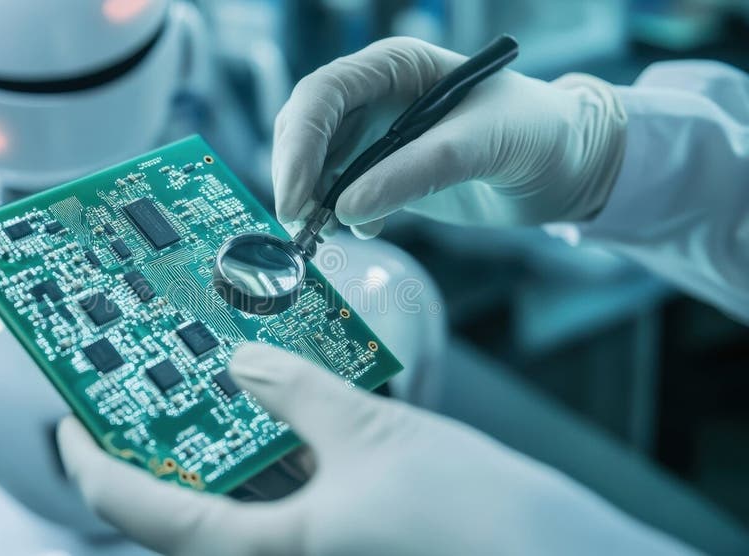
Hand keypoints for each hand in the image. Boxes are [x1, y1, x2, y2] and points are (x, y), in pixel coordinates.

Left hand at [57, 344, 686, 555]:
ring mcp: (313, 554)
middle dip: (151, 447)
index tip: (65, 423)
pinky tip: (268, 415)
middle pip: (180, 510)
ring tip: (196, 385)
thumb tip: (248, 362)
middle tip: (135, 388)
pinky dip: (263, 459)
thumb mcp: (376, 436)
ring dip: (208, 447)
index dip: (91, 465)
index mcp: (270, 552)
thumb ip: (300, 396)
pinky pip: (280, 504)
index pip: (145, 512)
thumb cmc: (480, 524)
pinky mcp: (344, 544)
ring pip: (231, 506)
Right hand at [272, 37, 627, 238]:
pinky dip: (337, 215)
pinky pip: (340, 192)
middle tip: (299, 221)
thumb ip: (418, 171)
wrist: (568, 167)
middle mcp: (377, 97)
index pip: (325, 93)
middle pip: (307, 126)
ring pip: (317, 162)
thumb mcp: (485, 144)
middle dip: (295, 173)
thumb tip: (347, 208)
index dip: (301, 142)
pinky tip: (365, 230)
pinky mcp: (386, 174)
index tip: (298, 194)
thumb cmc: (539, 133)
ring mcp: (378, 137)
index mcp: (397, 67)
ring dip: (311, 198)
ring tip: (319, 233)